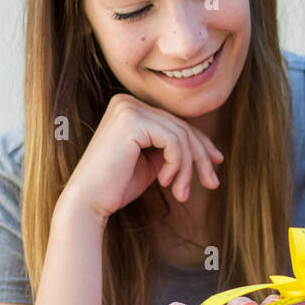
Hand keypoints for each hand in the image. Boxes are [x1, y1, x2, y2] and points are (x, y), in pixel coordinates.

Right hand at [59, 92, 224, 223]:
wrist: (88, 202)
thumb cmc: (117, 186)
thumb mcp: (152, 162)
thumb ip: (171, 148)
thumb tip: (206, 148)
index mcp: (129, 107)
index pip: (175, 122)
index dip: (200, 143)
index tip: (216, 163)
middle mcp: (127, 101)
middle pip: (181, 127)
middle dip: (201, 157)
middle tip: (212, 183)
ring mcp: (128, 108)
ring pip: (181, 136)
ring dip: (188, 169)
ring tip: (181, 193)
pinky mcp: (132, 121)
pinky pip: (174, 142)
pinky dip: (177, 165)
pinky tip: (165, 183)